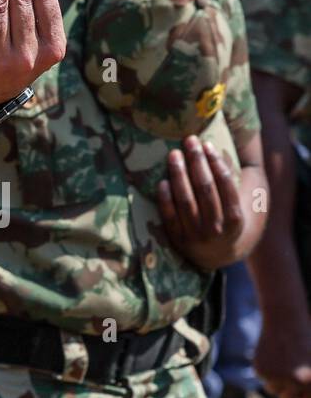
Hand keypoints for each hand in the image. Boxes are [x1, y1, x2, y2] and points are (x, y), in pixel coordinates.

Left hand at [156, 136, 244, 269]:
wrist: (215, 256)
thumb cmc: (224, 222)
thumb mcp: (235, 208)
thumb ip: (230, 185)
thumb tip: (217, 151)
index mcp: (235, 219)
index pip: (226, 185)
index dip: (216, 163)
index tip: (207, 144)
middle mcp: (217, 228)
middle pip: (205, 189)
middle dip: (197, 162)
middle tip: (189, 141)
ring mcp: (196, 235)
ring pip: (186, 201)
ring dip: (179, 175)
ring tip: (174, 154)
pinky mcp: (178, 239)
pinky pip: (170, 216)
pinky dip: (165, 198)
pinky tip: (162, 181)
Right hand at [254, 315, 310, 397]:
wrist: (285, 320)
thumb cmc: (305, 340)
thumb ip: (308, 382)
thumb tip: (302, 397)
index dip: (302, 394)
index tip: (299, 384)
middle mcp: (295, 383)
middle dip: (286, 390)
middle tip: (287, 374)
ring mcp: (277, 377)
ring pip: (272, 389)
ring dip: (274, 380)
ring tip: (280, 363)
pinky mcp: (261, 370)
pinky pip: (262, 377)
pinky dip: (265, 368)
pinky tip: (271, 354)